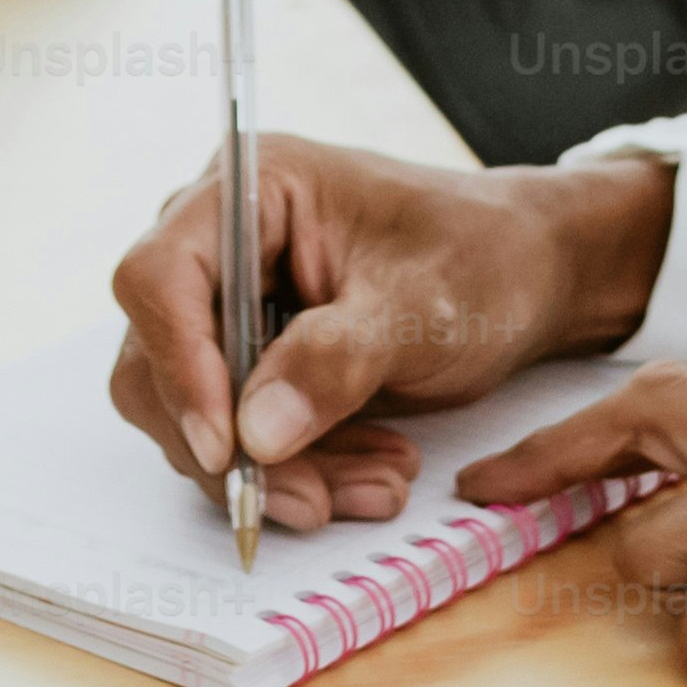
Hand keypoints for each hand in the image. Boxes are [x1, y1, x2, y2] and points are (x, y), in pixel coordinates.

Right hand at [103, 136, 674, 533]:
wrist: (526, 278)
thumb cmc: (481, 258)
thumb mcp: (425, 304)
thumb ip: (339, 359)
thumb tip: (255, 433)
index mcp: (251, 187)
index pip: (160, 276)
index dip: (179, 365)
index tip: (227, 446)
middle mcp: (219, 245)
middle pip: (159, 362)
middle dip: (234, 446)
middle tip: (314, 499)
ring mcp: (228, 309)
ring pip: (196, 417)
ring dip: (276, 472)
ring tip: (379, 485)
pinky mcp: (249, 366)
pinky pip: (238, 439)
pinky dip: (297, 472)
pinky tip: (372, 476)